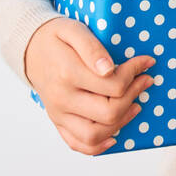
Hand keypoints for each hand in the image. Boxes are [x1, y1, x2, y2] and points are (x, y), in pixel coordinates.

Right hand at [25, 16, 155, 155]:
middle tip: (144, 81)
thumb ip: (91, 48)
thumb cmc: (55, 37)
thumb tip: (109, 69)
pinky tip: (114, 135)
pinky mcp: (57, 121)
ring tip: (135, 105)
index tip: (146, 62)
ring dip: (122, 122)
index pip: (113, 85)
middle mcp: (62, 98)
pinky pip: (77, 144)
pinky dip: (98, 146)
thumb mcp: (72, 29)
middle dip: (133, 96)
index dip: (135, 73)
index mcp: (68, 74)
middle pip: (109, 112)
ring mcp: (58, 113)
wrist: (29, 48)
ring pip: (95, 134)